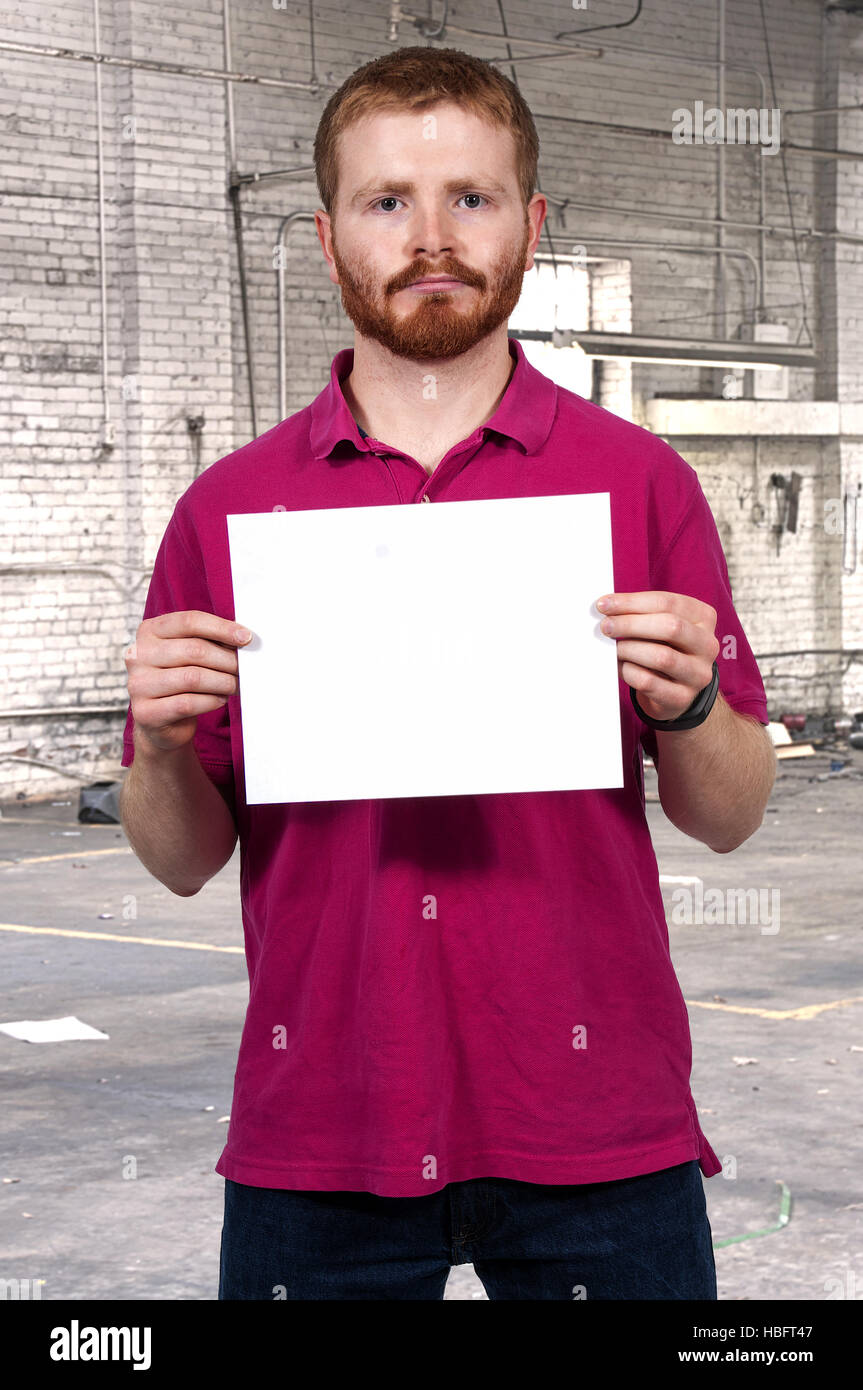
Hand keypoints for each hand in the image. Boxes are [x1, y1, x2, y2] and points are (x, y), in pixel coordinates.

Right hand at [125, 610, 251, 753]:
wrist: (160, 723)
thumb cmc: (179, 681)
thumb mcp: (188, 655)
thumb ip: (208, 641)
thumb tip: (243, 638)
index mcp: (149, 631)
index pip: (189, 621)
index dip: (221, 628)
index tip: (246, 637)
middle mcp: (138, 655)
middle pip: (194, 650)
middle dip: (227, 659)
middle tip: (244, 668)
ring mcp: (138, 684)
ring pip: (192, 678)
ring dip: (223, 682)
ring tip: (234, 685)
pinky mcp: (145, 712)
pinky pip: (187, 703)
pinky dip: (211, 701)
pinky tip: (220, 699)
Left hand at [596, 591, 719, 722]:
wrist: (676, 690)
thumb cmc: (664, 648)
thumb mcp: (660, 626)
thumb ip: (640, 613)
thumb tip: (607, 607)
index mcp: (704, 617)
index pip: (668, 602)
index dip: (632, 602)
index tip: (604, 604)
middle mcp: (707, 645)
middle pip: (670, 626)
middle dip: (631, 624)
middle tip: (606, 626)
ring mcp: (698, 673)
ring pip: (662, 656)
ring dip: (629, 649)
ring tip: (614, 648)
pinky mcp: (683, 697)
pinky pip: (649, 682)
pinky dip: (628, 671)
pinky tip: (621, 666)